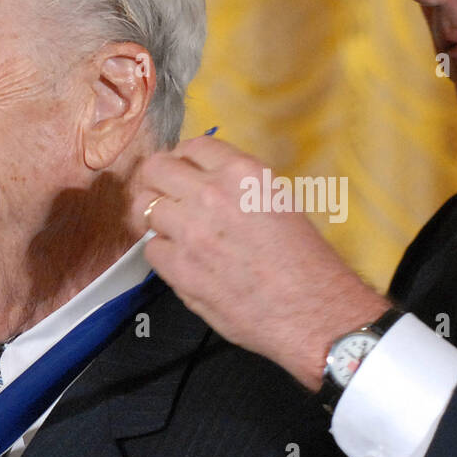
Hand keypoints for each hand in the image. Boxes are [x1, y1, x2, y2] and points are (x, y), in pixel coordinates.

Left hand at [140, 137, 390, 389]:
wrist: (311, 309)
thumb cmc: (307, 260)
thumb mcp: (280, 202)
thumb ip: (240, 187)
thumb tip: (209, 184)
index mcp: (242, 173)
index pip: (194, 146)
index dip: (185, 159)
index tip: (184, 171)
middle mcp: (210, 194)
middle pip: (156, 168)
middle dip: (157, 180)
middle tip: (165, 196)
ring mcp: (190, 232)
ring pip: (145, 207)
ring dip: (156, 217)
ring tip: (171, 230)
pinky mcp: (179, 269)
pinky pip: (150, 249)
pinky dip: (162, 252)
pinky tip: (181, 260)